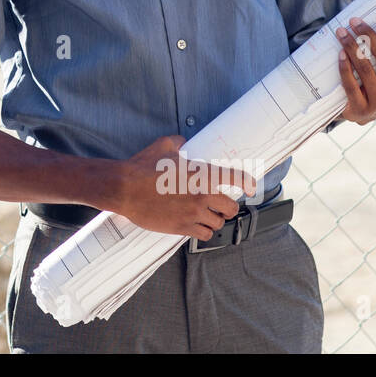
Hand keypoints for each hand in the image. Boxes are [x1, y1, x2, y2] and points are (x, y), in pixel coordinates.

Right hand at [106, 135, 258, 240]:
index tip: (251, 188)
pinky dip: (204, 231)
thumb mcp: (162, 146)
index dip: (247, 183)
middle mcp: (202, 195)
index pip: (235, 178)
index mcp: (201, 174)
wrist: (124, 188)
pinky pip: (204, 234)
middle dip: (228, 206)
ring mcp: (193, 213)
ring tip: (207, 216)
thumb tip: (183, 142)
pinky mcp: (182, 227)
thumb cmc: (141, 168)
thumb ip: (178, 142)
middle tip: (222, 205)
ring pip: (218, 223)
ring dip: (215, 219)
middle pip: (231, 207)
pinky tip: (197, 226)